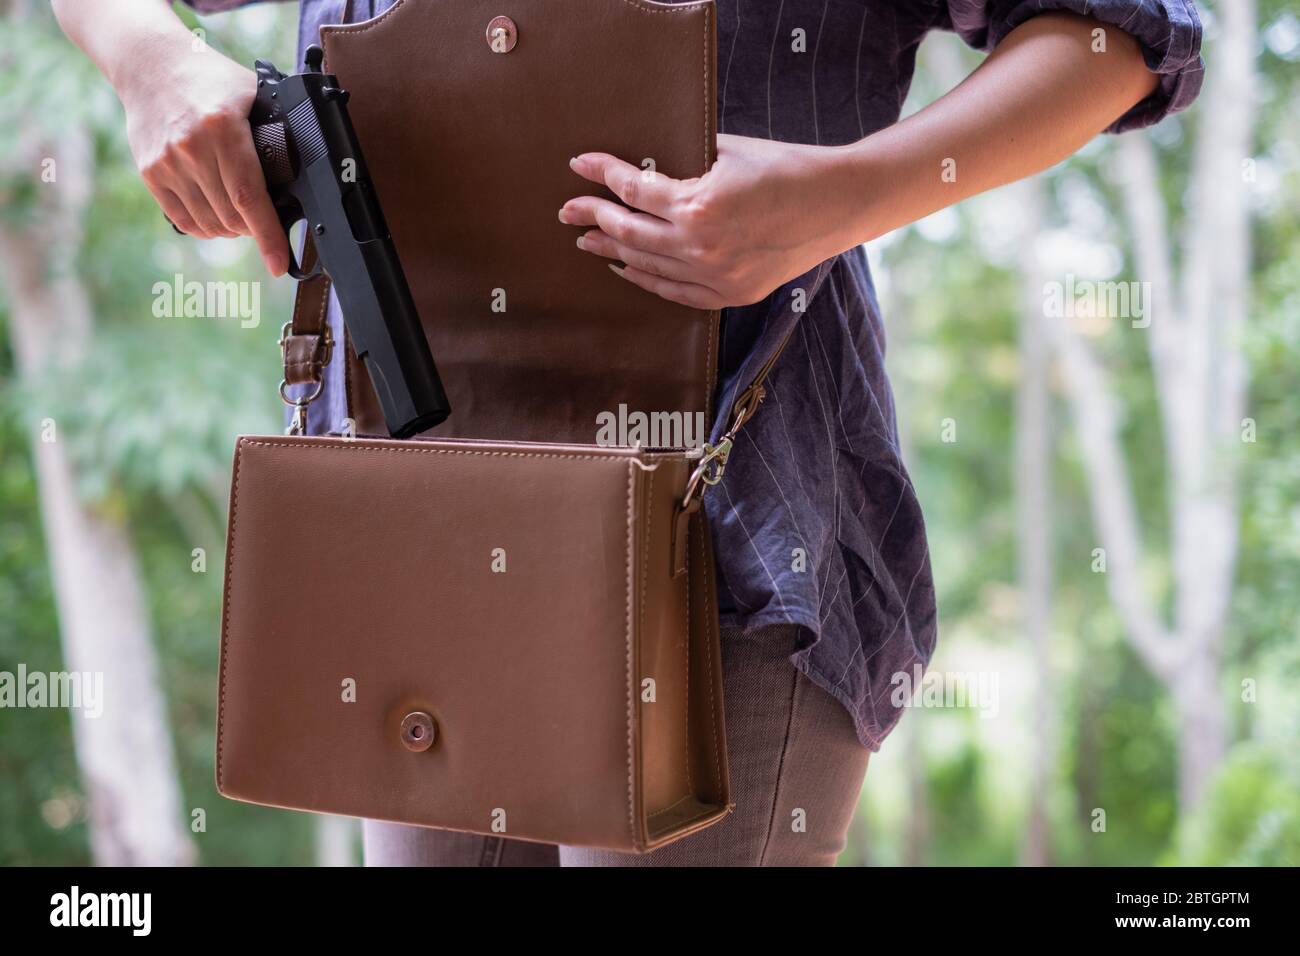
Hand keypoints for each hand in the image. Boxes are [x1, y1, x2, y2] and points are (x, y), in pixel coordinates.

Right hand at [118, 39, 287, 275]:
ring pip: (209, 224)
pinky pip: (183, 220)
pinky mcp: (150, 173)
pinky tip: (217, 217)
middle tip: (262, 220)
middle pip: (231, 217)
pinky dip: (206, 228)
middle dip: (253, 229)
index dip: (268, 236)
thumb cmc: (210, 79)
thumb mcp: (253, 93)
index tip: (279, 263)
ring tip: (241, 217)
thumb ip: (276, 130)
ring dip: (231, 230)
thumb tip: (307, 172)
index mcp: (223, 129)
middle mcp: (192, 149)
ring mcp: (167, 163)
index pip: (250, 197)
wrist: (151, 64)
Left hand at [560, 133, 859, 307]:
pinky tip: (624, 268)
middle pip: (629, 232)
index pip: (634, 189)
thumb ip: (685, 159)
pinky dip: (645, 279)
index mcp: (699, 204)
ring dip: (613, 250)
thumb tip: (644, 164)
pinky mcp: (730, 295)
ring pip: (647, 265)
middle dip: (593, 218)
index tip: (579, 165)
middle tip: (566, 210)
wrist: (837, 205)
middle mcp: (701, 247)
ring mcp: (715, 277)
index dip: (602, 175)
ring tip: (586, 239)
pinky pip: (673, 291)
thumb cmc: (787, 168)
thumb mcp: (729, 150)